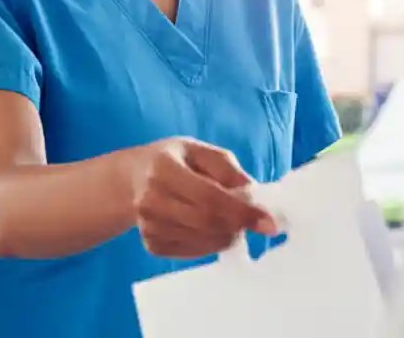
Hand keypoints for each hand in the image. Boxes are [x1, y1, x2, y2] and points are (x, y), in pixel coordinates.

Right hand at [127, 138, 277, 258]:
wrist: (133, 179)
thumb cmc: (175, 161)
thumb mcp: (202, 152)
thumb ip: (230, 172)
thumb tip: (256, 199)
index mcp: (163, 169)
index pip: (209, 198)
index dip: (242, 212)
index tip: (270, 222)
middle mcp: (150, 200)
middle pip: (208, 223)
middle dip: (239, 224)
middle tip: (255, 219)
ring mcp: (148, 226)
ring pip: (204, 241)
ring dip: (228, 234)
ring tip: (230, 218)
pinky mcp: (152, 245)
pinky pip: (195, 252)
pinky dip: (213, 242)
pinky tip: (210, 226)